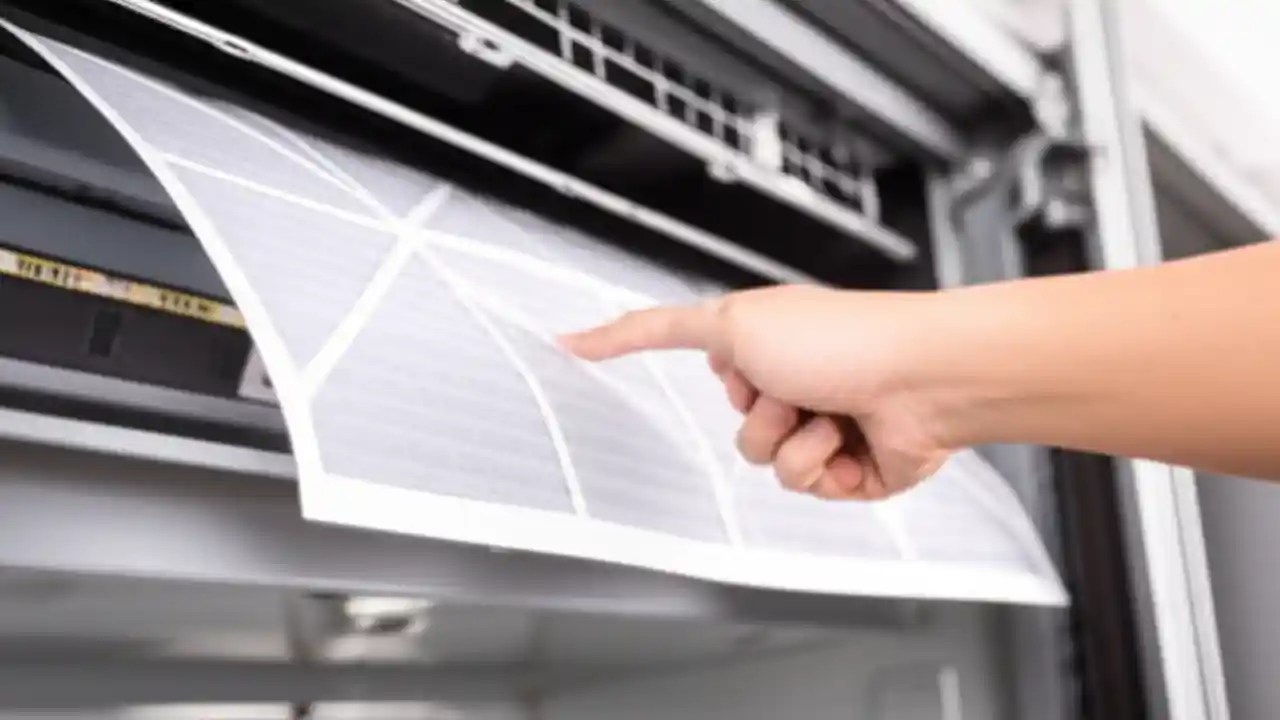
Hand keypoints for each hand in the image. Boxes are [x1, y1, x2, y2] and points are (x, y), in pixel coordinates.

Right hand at [560, 285, 953, 499]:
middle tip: (795, 387)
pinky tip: (849, 441)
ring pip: (764, 462)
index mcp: (765, 341)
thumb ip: (656, 328)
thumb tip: (585, 335)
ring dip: (790, 442)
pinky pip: (803, 487)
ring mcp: (820, 425)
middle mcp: (793, 381)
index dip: (655, 352)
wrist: (919, 379)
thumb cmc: (840, 338)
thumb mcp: (732, 323)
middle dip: (758, 413)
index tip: (576, 347)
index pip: (691, 350)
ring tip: (829, 414)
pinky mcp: (847, 468)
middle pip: (733, 424)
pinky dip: (822, 466)